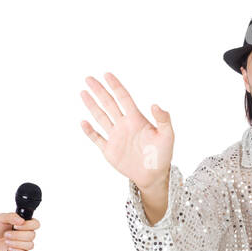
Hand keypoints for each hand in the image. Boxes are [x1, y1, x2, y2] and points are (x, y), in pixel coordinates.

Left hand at [0, 212, 40, 250]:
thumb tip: (21, 221)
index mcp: (24, 224)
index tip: (16, 226)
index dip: (28, 226)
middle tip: (6, 234)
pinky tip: (9, 249)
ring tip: (6, 241)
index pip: (35, 224)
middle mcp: (26, 234)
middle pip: (32, 235)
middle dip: (17, 235)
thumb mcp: (1, 218)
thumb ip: (11, 216)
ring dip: (16, 243)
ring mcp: (24, 244)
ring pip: (30, 245)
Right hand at [79, 73, 173, 193]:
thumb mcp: (168, 135)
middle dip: (99, 90)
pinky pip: (97, 138)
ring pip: (101, 117)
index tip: (107, 75)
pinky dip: (89, 131)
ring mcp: (115, 136)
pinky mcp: (109, 150)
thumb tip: (155, 105)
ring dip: (92, 105)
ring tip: (83, 93)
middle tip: (88, 78)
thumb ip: (163, 119)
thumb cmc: (163, 155)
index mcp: (136, 119)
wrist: (154, 175)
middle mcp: (124, 125)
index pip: (124, 98)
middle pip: (109, 103)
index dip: (115, 86)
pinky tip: (83, 122)